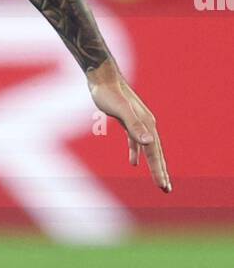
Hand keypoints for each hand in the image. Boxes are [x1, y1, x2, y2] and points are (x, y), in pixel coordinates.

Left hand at [86, 60, 170, 192]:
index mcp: (147, 125)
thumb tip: (149, 142)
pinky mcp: (128, 121)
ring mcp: (138, 123)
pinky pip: (135, 142)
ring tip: (158, 180)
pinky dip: (136, 152)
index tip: (163, 187)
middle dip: (160, 172)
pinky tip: (133, 163)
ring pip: (147, 149)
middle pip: (155, 153)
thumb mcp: (121, 111)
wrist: (101, 77)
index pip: (154, 153)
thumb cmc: (108, 94)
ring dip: (152, 164)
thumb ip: (134, 126)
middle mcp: (146, 124)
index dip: (158, 171)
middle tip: (166, 189)